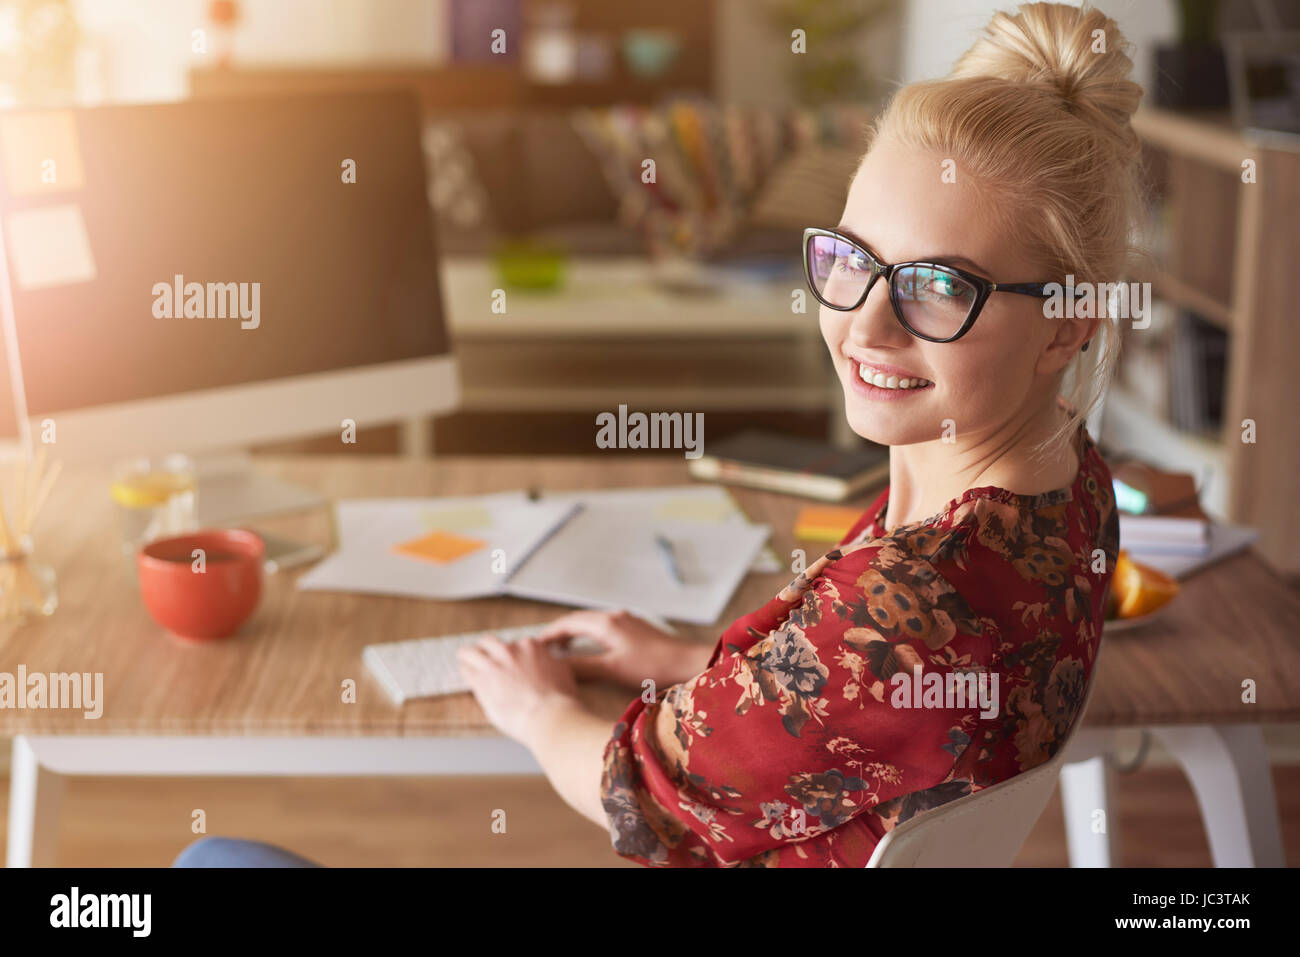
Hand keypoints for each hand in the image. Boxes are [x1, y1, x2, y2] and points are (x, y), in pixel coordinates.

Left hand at [458, 635, 579, 747]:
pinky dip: (466, 672)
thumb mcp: (563, 672)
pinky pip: (466, 670)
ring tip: (465, 659)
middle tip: (483, 656)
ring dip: (468, 656)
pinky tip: (466, 675)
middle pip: (489, 642)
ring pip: (470, 652)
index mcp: (530, 647)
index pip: (515, 644)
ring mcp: (494, 665)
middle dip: (486, 649)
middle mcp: (510, 651)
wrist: (550, 716)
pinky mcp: (482, 681)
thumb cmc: (560, 700)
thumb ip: (551, 663)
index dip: (512, 655)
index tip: (511, 662)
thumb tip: (550, 663)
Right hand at [535, 609, 709, 689]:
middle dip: (560, 633)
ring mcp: (628, 621)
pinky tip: (593, 649)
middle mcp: (615, 617)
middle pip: (579, 620)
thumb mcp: (612, 669)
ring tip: (564, 650)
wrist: (687, 663)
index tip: (536, 647)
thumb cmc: (651, 667)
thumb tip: (556, 668)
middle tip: (546, 649)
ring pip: (593, 623)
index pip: (569, 623)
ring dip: (576, 634)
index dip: (550, 635)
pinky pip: (605, 627)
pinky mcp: (637, 629)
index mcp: (606, 623)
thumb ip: (583, 668)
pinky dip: (591, 636)